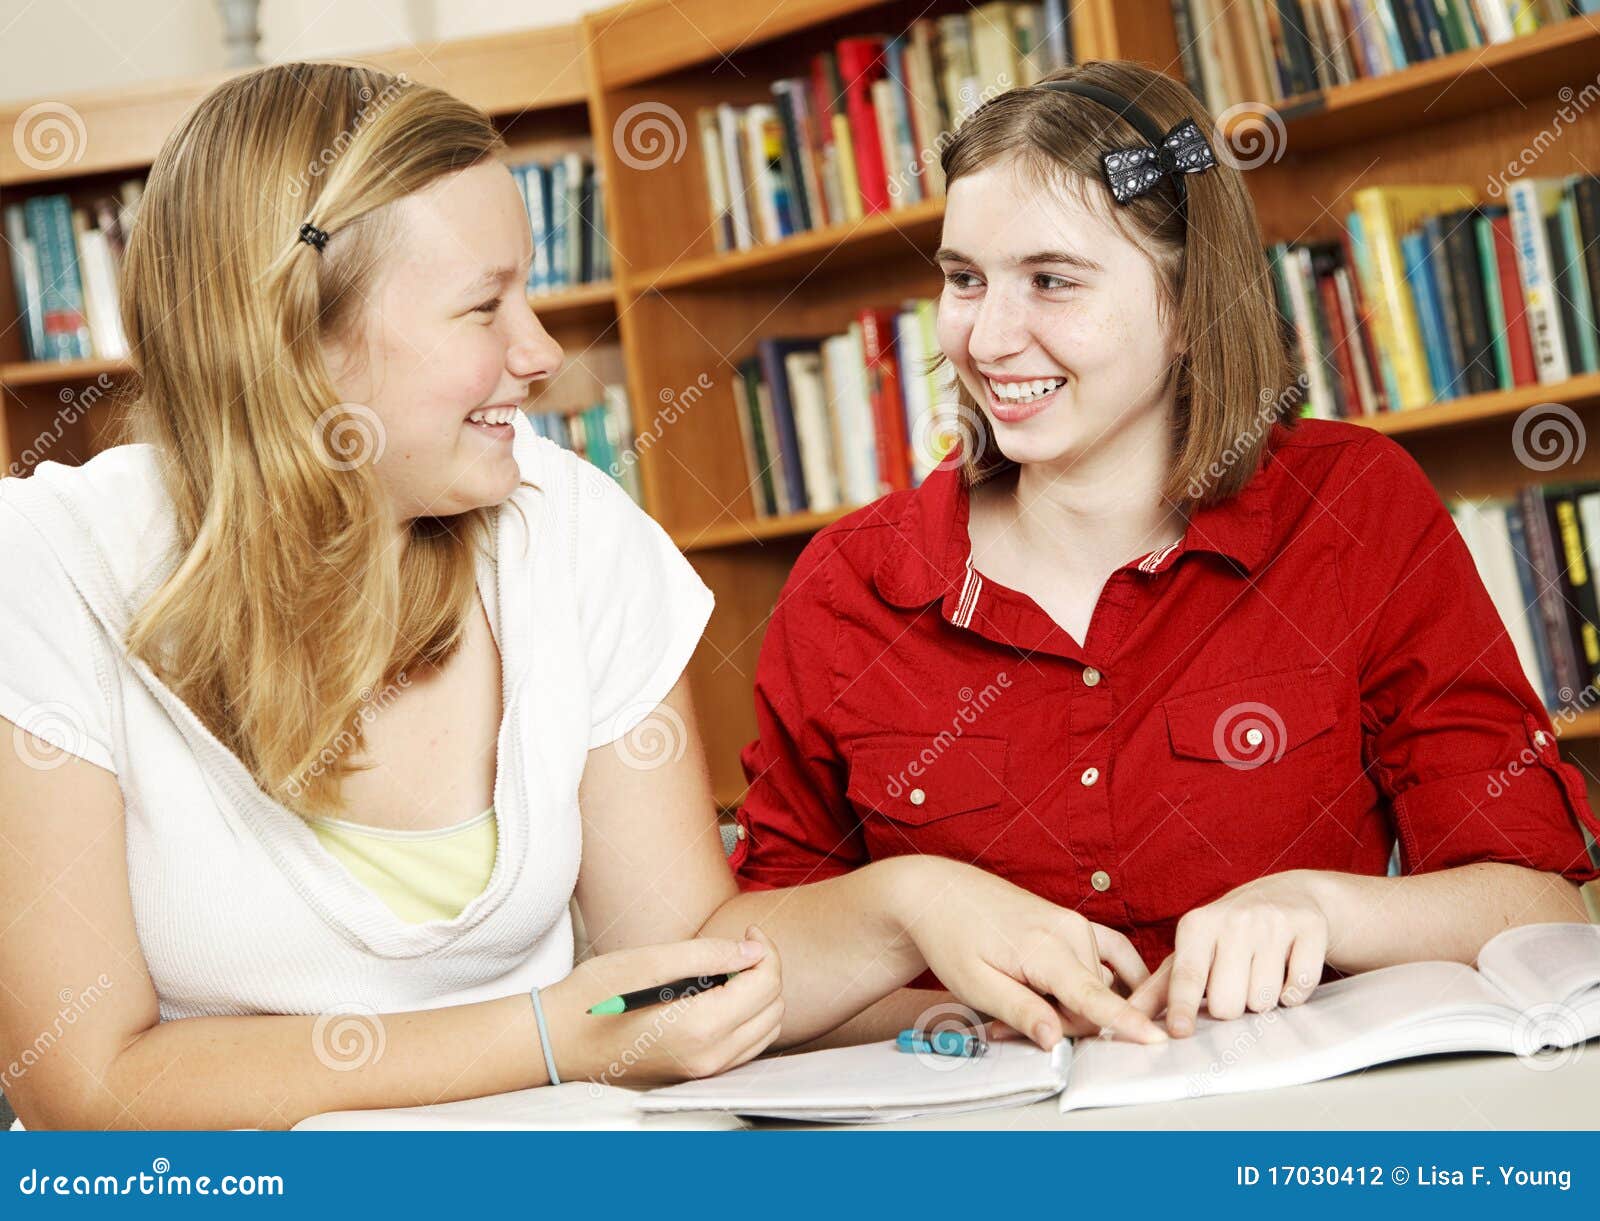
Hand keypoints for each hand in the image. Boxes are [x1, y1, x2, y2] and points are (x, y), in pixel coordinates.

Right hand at [542, 924, 783, 1086]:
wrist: (560, 1040)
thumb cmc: (596, 996)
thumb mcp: (651, 960)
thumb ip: (709, 954)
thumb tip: (752, 949)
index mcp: (701, 1027)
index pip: (766, 984)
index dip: (765, 949)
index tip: (747, 929)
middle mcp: (710, 1057)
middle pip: (772, 1008)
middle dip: (765, 970)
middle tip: (740, 944)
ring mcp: (705, 1072)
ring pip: (764, 1030)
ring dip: (759, 994)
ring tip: (730, 968)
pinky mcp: (697, 1075)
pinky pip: (745, 1046)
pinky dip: (747, 1017)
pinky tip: (720, 996)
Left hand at [890, 857, 1167, 1048]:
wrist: (940, 893)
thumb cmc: (951, 937)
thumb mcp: (973, 983)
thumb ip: (1019, 1010)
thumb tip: (1055, 1039)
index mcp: (1044, 946)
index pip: (1092, 995)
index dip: (1124, 1022)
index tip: (1156, 1041)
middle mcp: (1070, 930)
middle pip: (1090, 1001)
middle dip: (1058, 1023)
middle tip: (1003, 1023)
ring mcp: (1076, 924)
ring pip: (1094, 986)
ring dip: (1066, 1005)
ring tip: (1019, 1000)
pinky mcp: (1075, 924)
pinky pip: (1109, 956)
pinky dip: (1103, 981)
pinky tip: (1097, 992)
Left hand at [1128, 870, 1329, 1036]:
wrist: (1287, 895)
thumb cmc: (1230, 932)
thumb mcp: (1192, 950)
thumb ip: (1160, 987)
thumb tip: (1127, 1016)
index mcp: (1197, 925)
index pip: (1188, 975)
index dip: (1184, 1007)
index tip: (1180, 1031)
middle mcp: (1233, 919)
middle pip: (1228, 1003)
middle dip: (1232, 1006)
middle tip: (1236, 983)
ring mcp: (1272, 922)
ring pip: (1264, 1000)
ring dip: (1263, 998)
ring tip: (1261, 971)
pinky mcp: (1309, 927)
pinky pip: (1299, 989)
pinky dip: (1294, 992)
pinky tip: (1286, 969)